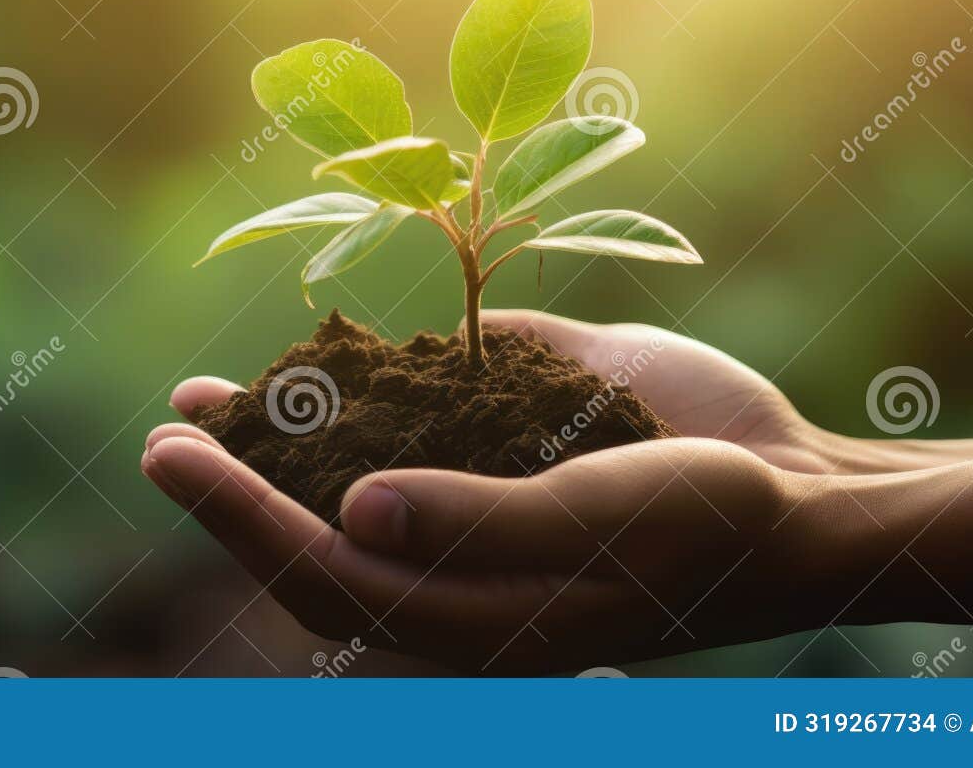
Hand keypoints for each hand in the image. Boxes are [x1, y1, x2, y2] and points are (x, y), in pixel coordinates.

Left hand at [142, 313, 844, 672]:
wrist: (804, 493)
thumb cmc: (715, 522)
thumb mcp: (605, 520)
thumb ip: (483, 521)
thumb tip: (355, 509)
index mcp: (474, 610)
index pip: (329, 570)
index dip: (241, 516)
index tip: (172, 453)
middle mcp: (464, 561)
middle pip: (323, 535)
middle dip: (239, 486)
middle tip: (168, 430)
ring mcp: (486, 501)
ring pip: (361, 480)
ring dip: (284, 441)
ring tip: (209, 396)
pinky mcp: (517, 443)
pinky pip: (424, 423)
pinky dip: (364, 395)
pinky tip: (319, 363)